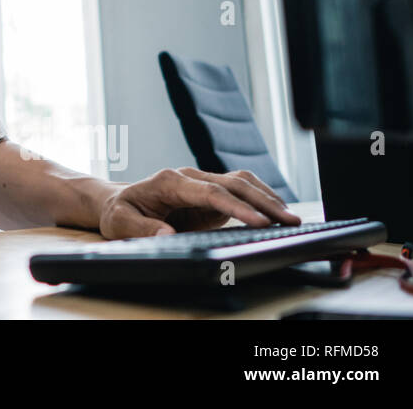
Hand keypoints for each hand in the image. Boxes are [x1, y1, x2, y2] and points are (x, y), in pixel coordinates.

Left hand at [98, 167, 301, 239]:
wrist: (120, 202)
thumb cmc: (120, 212)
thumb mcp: (120, 222)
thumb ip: (141, 229)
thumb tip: (167, 234)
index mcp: (170, 181)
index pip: (211, 191)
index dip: (237, 206)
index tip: (260, 222)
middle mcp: (190, 177)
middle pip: (234, 183)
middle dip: (263, 201)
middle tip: (290, 221)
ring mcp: (203, 182)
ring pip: (242, 183)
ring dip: (268, 198)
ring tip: (293, 219)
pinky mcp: (211, 193)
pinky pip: (241, 192)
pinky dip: (262, 199)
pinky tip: (278, 213)